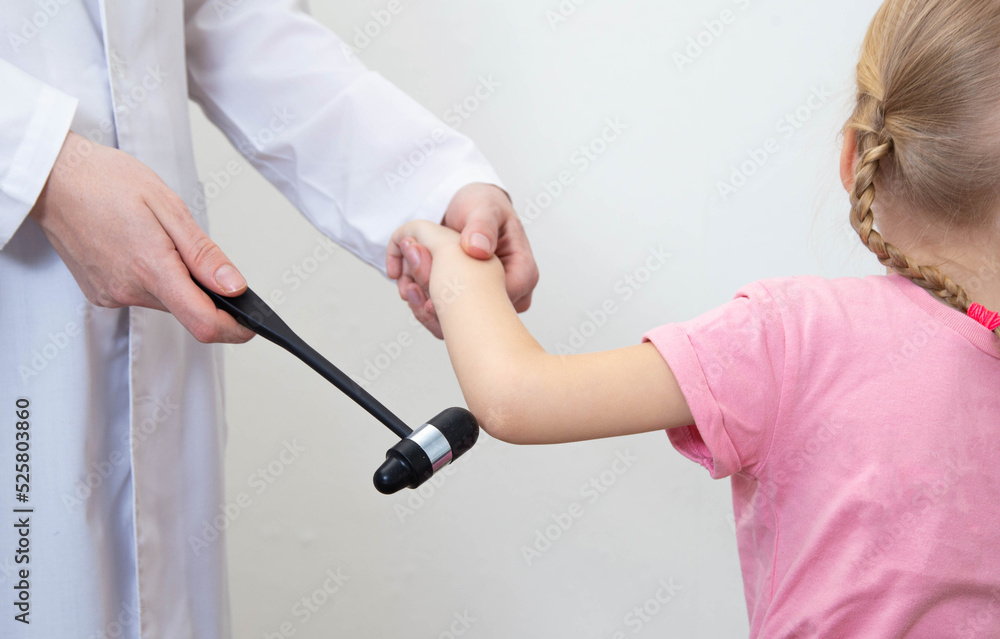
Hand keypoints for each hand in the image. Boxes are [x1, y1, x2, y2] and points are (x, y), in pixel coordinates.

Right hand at [29, 131, 254, 343]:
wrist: (51, 176)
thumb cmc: (105, 181)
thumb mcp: (169, 207)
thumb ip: (204, 254)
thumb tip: (235, 287)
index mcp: (151, 269)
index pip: (203, 322)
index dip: (234, 329)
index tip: (252, 324)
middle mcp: (128, 290)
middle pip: (187, 312)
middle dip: (207, 295)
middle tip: (207, 261)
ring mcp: (111, 294)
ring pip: (165, 302)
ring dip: (179, 283)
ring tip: (164, 243)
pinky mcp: (99, 292)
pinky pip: (141, 294)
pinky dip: (154, 278)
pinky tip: (142, 249)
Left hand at [387, 183, 538, 337]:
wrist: (465, 206)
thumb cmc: (482, 204)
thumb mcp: (484, 206)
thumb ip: (482, 225)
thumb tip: (478, 250)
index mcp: (522, 274)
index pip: (499, 304)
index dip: (465, 305)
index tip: (432, 296)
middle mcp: (508, 293)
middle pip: (476, 317)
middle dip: (437, 305)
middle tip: (409, 286)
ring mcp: (488, 300)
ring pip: (458, 323)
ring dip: (424, 306)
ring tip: (404, 284)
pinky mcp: (467, 302)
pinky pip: (446, 317)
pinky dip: (422, 303)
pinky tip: (407, 285)